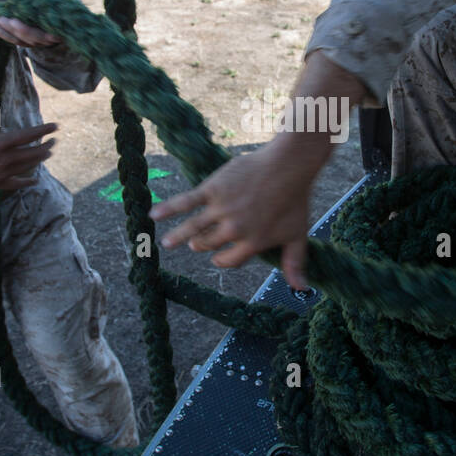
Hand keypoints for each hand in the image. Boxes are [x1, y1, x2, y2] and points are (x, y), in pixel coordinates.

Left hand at [0, 0, 62, 47]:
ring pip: (20, 41)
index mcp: (56, 28)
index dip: (27, 30)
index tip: (14, 21)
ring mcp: (37, 42)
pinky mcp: (27, 41)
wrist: (48, 7)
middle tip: (1, 19)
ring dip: (6, 31)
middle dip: (14, 29)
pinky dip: (2, 32)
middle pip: (30, 39)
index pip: (42, 35)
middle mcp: (48, 39)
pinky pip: (14, 40)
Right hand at [0, 86, 56, 196]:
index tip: (55, 126)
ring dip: (40, 159)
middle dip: (46, 146)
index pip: (28, 135)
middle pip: (33, 153)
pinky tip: (34, 180)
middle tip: (54, 141)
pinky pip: (16, 183)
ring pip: (28, 167)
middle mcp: (3, 160)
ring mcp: (1, 173)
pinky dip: (27, 182)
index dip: (44, 131)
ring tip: (47, 153)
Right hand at [149, 141, 318, 288]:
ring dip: (178, 237)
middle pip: (208, 244)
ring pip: (193, 228)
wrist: (287, 166)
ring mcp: (221, 209)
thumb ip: (294, 263)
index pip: (228, 261)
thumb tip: (301, 290)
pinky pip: (186, 202)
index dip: (222, 259)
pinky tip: (154, 215)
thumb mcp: (298, 235)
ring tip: (167, 244)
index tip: (218, 257)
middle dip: (201, 245)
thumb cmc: (295, 200)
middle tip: (196, 244)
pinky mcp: (212, 189)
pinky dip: (168, 209)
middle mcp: (233, 230)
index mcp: (251, 243)